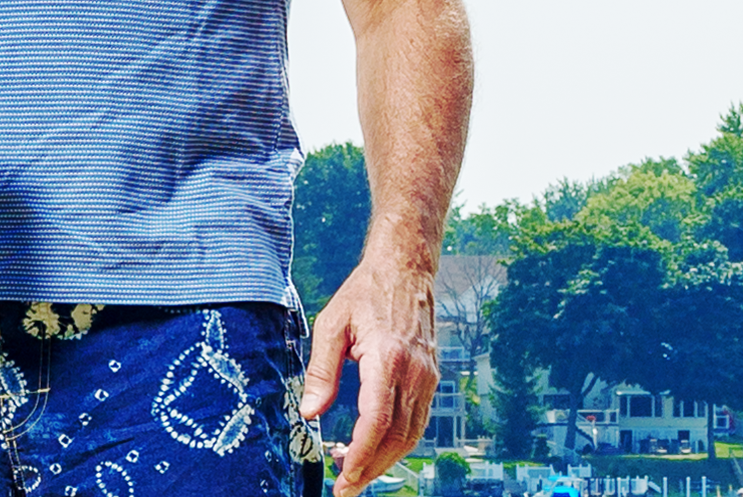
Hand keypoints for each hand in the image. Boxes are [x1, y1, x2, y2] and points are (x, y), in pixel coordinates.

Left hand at [301, 248, 438, 496]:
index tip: (342, 475)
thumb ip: (321, 370)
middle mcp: (414, 372)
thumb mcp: (332, 324)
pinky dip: (398, 442)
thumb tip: (310, 412)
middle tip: (345, 487)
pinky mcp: (431, 377)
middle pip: (397, 437)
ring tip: (355, 473)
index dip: (360, 454)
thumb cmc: (365, 292)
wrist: (406, 268)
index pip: (376, 421)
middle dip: (370, 468)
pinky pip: (418, 420)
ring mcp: (427, 376)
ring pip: (411, 434)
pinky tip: (376, 448)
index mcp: (387, 358)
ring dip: (385, 460)